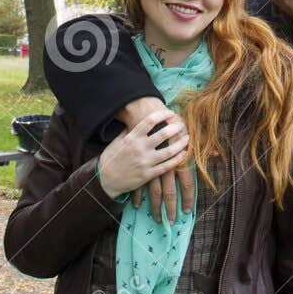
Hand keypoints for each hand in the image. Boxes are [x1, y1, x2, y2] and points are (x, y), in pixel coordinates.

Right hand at [118, 97, 193, 222]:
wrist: (105, 180)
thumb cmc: (111, 158)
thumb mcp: (118, 141)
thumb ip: (129, 131)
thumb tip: (137, 120)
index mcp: (132, 137)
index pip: (150, 121)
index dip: (162, 115)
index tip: (171, 113)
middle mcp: (140, 148)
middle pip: (163, 134)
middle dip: (175, 128)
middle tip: (182, 124)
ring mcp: (145, 162)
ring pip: (168, 151)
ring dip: (180, 143)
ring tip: (187, 138)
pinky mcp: (148, 175)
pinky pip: (166, 166)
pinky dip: (177, 159)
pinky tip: (183, 154)